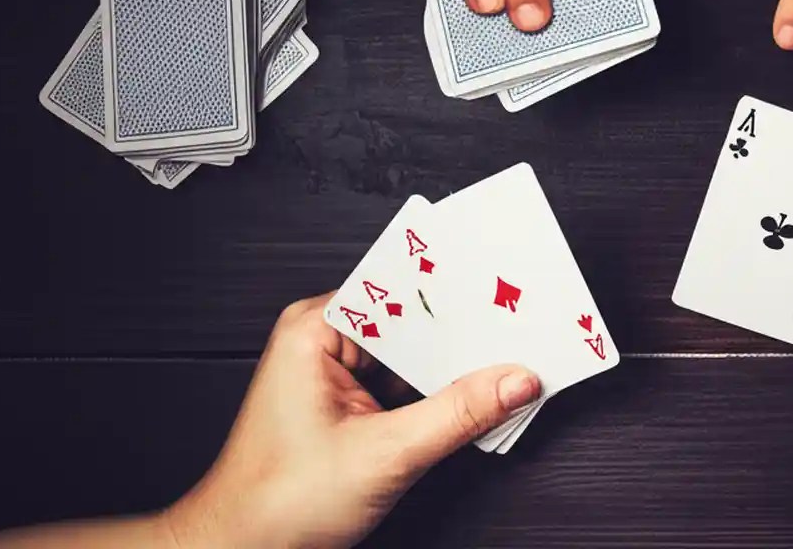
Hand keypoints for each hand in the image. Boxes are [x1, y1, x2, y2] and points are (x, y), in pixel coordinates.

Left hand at [165, 294, 539, 548]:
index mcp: (316, 329)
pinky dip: (438, 393)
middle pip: (414, 321)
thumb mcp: (386, 454)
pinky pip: (407, 381)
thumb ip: (457, 414)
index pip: (401, 289)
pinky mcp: (351, 400)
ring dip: (453, 369)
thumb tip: (512, 381)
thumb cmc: (277, 502)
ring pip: (415, 355)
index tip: (504, 297)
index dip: (456, 294)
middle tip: (515, 339)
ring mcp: (338, 371)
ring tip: (500, 371)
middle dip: (463, 336)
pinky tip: (472, 400)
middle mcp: (324, 340)